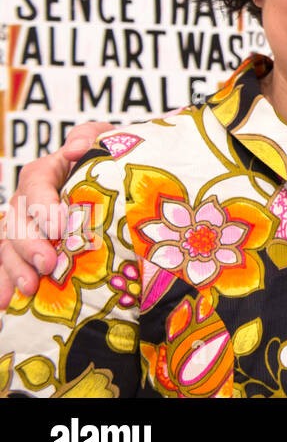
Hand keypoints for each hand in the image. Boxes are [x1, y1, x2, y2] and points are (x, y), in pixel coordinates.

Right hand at [0, 122, 113, 309]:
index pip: (35, 184)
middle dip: (28, 245)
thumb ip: (92, 136)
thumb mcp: (108, 139)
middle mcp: (28, 201)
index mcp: (46, 171)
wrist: (119, 180)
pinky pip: (7, 265)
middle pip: (17, 221)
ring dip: (13, 269)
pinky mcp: (28, 250)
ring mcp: (24, 227)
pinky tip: (7, 305)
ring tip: (29, 290)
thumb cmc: (113, 158)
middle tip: (47, 265)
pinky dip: (4, 283)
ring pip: (6, 247)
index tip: (59, 227)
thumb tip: (75, 148)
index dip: (43, 206)